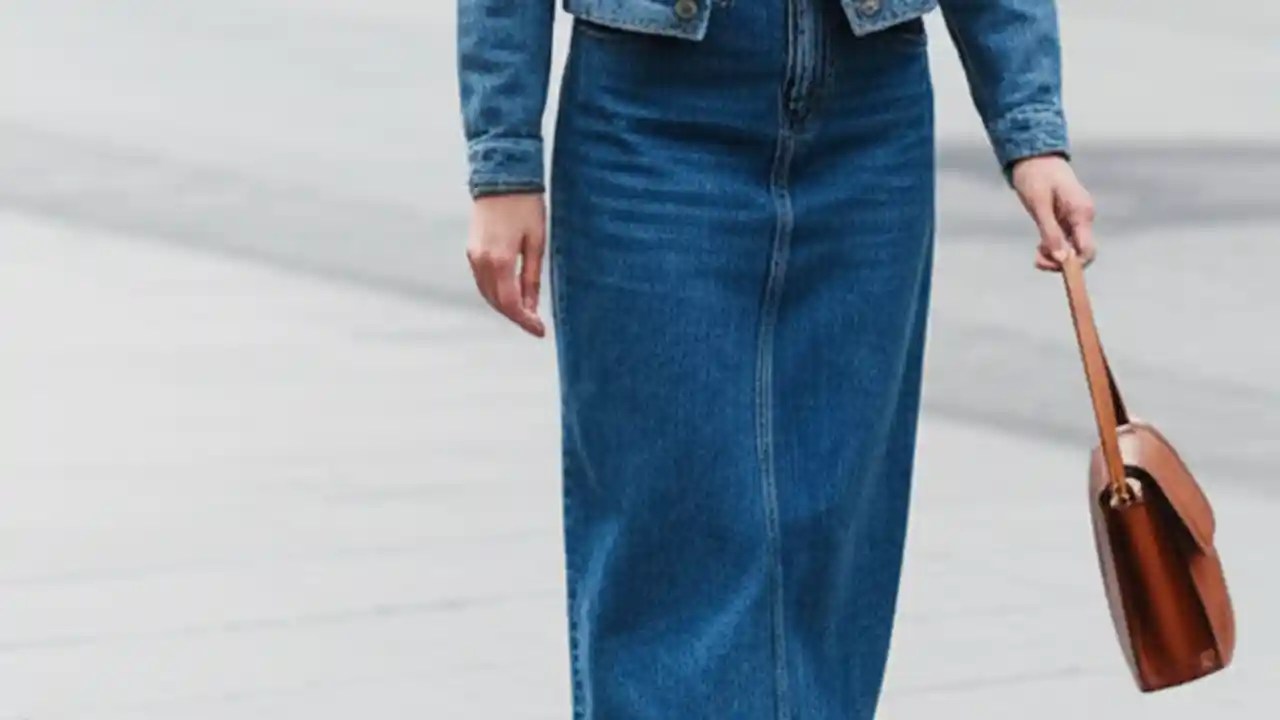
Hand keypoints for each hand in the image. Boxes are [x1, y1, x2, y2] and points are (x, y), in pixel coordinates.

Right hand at [466, 192, 546, 336]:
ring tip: (527, 312)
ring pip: (487, 294)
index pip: (511, 304)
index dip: (525, 321)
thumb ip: (532, 276)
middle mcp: (481, 262)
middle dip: (516, 316)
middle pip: (496, 302)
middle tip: (536, 324)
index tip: (540, 331)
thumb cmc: (526, 205)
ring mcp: (473, 256)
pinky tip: (512, 293)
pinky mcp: (472, 249)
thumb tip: (531, 306)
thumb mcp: (536, 242)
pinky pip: (483, 281)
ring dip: (505, 306)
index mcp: (500, 261)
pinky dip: (496, 292)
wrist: (502, 176)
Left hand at [1010, 154, 1096, 271]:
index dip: (1073, 265)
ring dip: (1055, 256)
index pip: (1087, 250)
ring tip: (1036, 255)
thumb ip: (1050, 231)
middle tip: (1037, 261)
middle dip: (1060, 262)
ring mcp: (1076, 218)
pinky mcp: (1067, 218)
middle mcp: (1083, 217)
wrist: (1034, 155)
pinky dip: (1053, 247)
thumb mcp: (1039, 204)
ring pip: (1071, 248)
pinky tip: (1040, 247)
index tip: (1049, 266)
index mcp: (1082, 212)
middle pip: (1080, 252)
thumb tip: (1060, 259)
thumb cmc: (1036, 175)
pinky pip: (1064, 240)